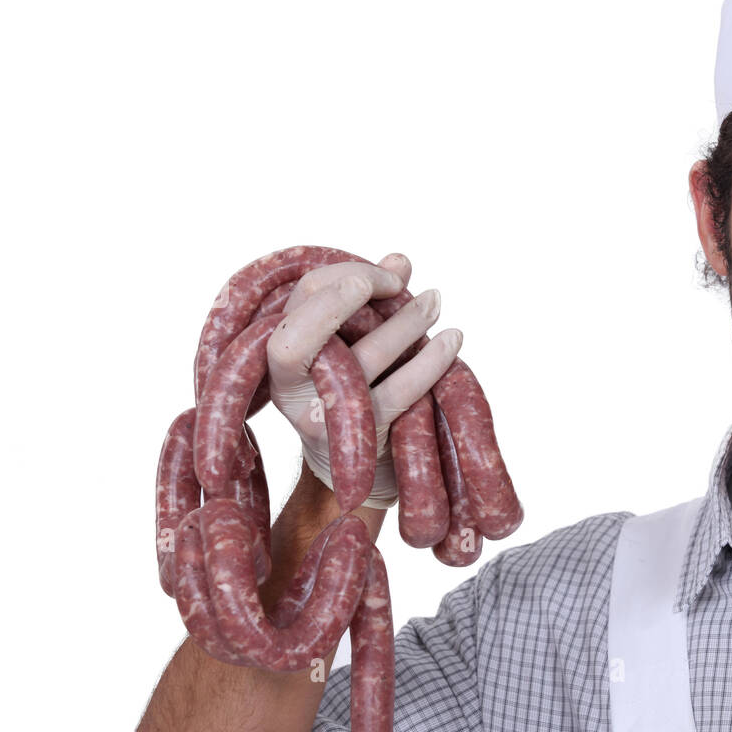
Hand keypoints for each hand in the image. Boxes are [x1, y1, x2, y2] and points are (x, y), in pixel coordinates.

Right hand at [266, 253, 461, 507]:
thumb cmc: (356, 392)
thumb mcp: (355, 343)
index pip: (302, 297)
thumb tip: (399, 258)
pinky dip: (431, 360)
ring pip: (366, 354)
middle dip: (361, 288)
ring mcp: (323, 414)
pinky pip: (401, 390)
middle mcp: (290, 386)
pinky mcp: (360, 437)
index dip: (346, 275)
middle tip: (400, 283)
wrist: (359, 472)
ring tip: (436, 303)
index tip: (389, 275)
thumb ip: (369, 300)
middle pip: (313, 320)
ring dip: (408, 321)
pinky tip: (452, 341)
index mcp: (279, 354)